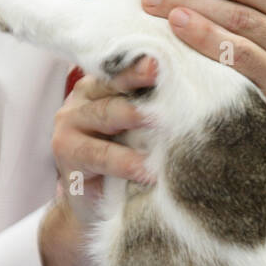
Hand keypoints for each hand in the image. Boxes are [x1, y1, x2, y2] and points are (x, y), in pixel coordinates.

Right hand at [38, 58, 156, 265]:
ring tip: (162, 119)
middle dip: (138, 76)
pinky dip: (126, 163)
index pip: (125, 66)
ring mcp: (70, 124)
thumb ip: (154, 111)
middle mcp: (83, 98)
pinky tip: (147, 171)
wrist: (94, 210)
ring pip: (106, 113)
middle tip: (160, 71)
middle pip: (113, 82)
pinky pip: (100, 155)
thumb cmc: (126, 166)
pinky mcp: (66, 154)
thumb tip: (199, 93)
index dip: (144, 60)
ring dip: (134, 115)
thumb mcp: (141, 133)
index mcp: (103, 85)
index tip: (167, 54)